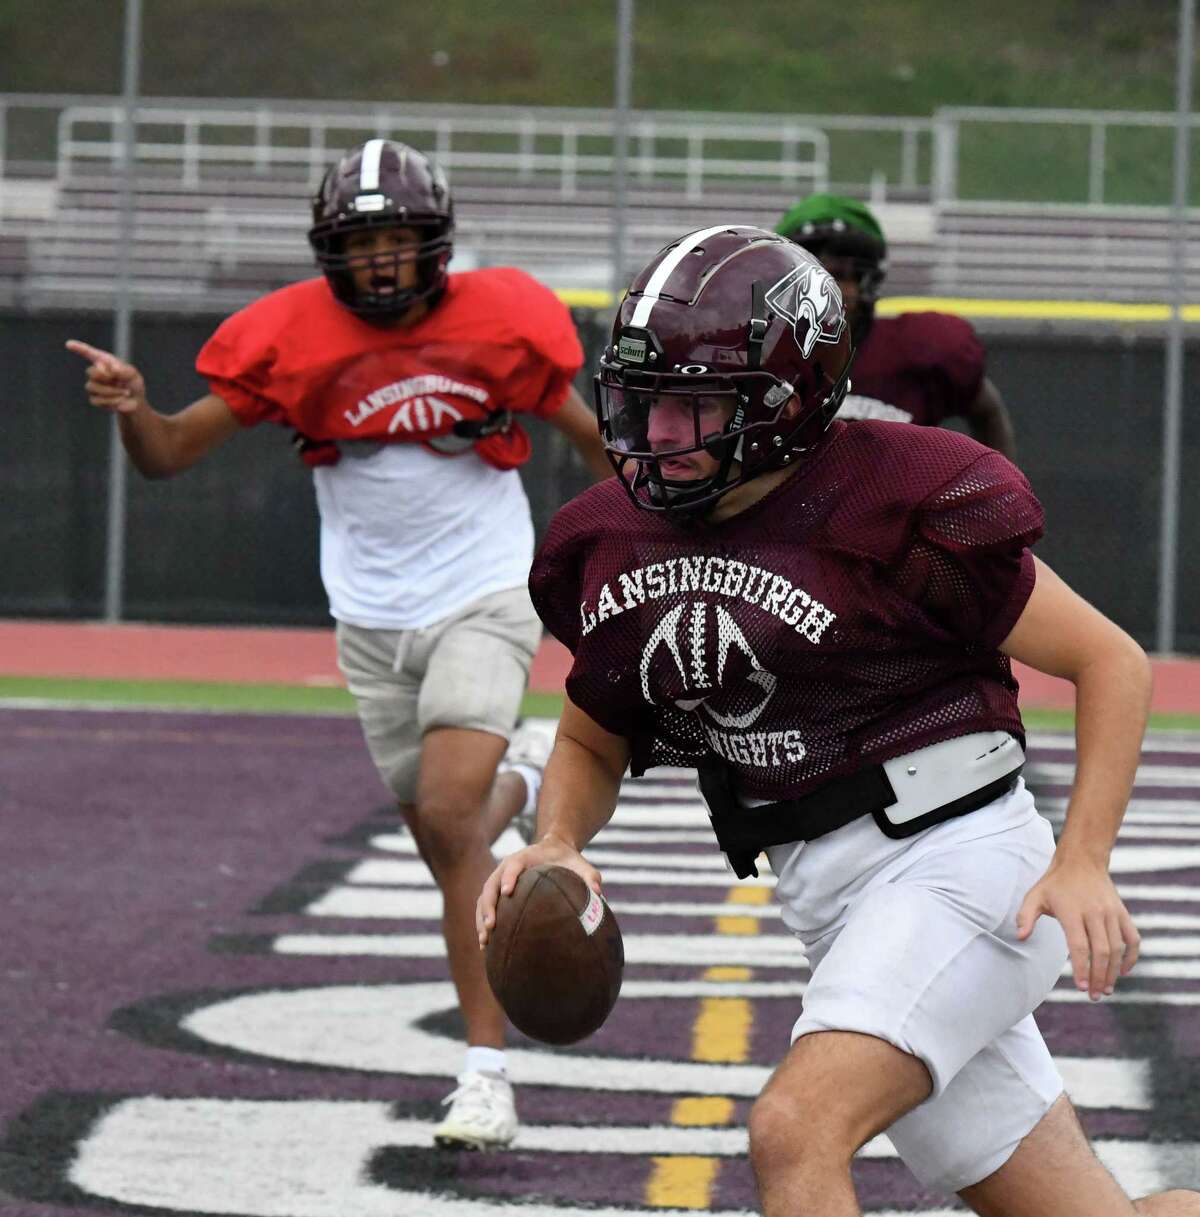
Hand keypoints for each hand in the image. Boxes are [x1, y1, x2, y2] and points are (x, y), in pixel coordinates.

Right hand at [65, 340, 147, 414]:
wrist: (135, 401)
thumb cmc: (133, 384)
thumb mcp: (133, 375)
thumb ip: (124, 370)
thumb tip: (112, 369)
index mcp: (105, 362)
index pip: (89, 353)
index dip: (79, 348)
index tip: (69, 344)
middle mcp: (97, 372)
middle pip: (90, 372)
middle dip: (105, 378)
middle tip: (119, 381)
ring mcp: (94, 385)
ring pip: (92, 387)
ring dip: (112, 391)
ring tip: (125, 392)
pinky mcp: (95, 399)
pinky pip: (96, 400)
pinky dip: (111, 401)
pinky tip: (120, 400)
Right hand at [476, 835, 602, 947]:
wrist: (554, 850)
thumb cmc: (568, 860)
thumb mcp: (581, 865)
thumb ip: (590, 876)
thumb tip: (599, 894)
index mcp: (524, 857)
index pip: (513, 865)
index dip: (508, 877)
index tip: (507, 892)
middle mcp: (506, 867)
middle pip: (491, 884)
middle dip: (488, 905)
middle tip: (491, 926)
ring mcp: (499, 879)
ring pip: (484, 898)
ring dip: (481, 918)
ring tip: (484, 942)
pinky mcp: (497, 891)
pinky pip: (485, 906)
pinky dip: (482, 923)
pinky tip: (486, 946)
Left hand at [1016, 856, 1140, 999]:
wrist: (1081, 861)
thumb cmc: (1055, 883)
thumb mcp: (1034, 895)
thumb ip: (1025, 916)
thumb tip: (1019, 937)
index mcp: (1072, 911)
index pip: (1080, 946)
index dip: (1082, 969)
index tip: (1081, 988)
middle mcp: (1095, 913)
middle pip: (1102, 951)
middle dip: (1099, 976)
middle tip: (1094, 995)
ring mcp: (1111, 913)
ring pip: (1118, 948)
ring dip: (1114, 971)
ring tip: (1106, 989)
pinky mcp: (1122, 913)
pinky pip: (1133, 938)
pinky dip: (1131, 956)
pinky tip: (1124, 971)